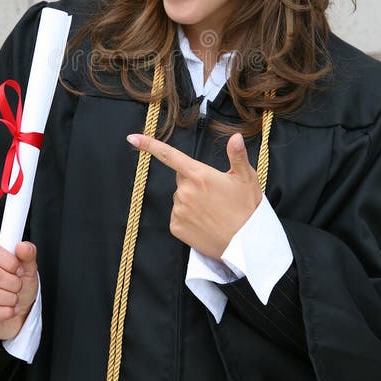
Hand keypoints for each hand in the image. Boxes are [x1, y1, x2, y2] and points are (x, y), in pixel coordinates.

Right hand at [0, 240, 38, 340]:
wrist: (16, 312)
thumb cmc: (18, 286)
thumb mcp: (27, 268)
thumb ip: (27, 254)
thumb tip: (23, 246)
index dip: (9, 261)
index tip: (19, 270)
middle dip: (13, 283)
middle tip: (18, 286)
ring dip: (9, 298)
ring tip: (14, 299)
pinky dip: (4, 312)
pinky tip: (10, 310)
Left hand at [127, 132, 260, 259]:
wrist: (246, 244)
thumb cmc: (247, 208)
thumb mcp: (247, 178)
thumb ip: (237, 156)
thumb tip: (236, 137)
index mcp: (198, 174)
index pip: (169, 155)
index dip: (149, 145)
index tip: (132, 138)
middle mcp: (184, 191)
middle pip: (182, 180)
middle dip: (194, 183)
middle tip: (215, 196)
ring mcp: (178, 210)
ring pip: (180, 199)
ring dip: (192, 202)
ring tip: (213, 212)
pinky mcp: (176, 227)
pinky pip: (178, 216)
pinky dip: (188, 218)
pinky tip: (205, 223)